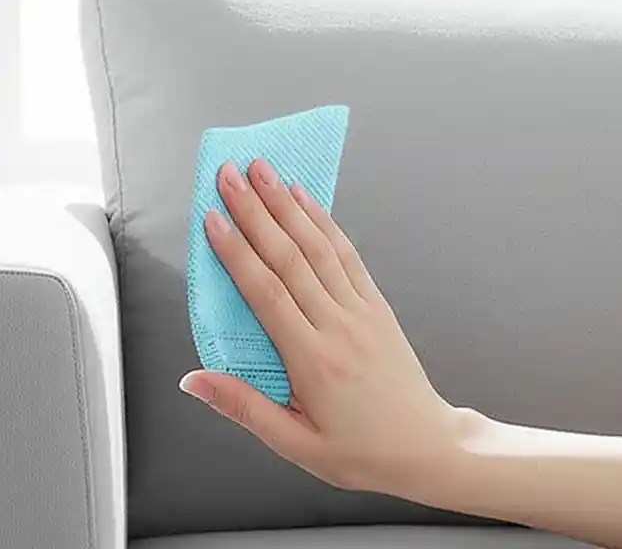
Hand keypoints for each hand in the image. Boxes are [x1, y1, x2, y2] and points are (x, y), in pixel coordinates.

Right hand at [180, 160, 472, 499]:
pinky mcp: (376, 305)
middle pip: (289, 257)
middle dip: (255, 211)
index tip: (211, 219)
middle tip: (228, 175)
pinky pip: (347, 254)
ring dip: (287, 204)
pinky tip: (305, 198)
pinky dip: (324, 221)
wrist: (429, 448)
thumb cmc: (361, 452)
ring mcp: (361, 311)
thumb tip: (193, 380)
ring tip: (262, 170)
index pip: (267, 294)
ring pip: (319, 246)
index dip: (237, 253)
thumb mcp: (295, 444)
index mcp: (313, 361)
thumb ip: (242, 407)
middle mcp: (338, 327)